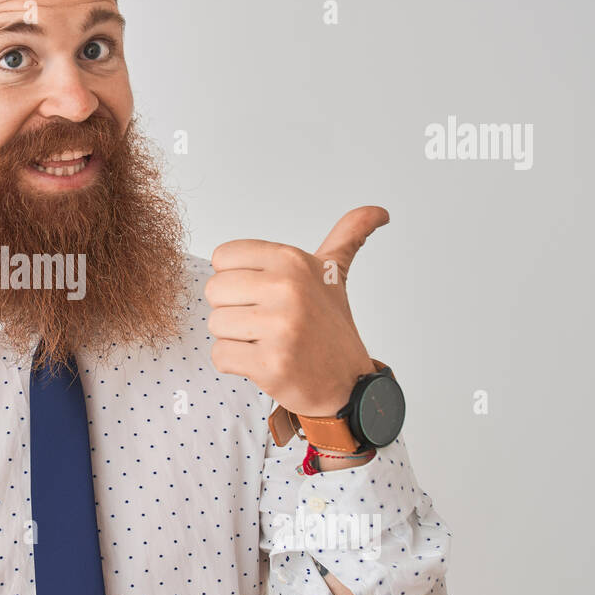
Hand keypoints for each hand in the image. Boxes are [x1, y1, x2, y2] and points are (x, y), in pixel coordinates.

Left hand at [204, 206, 387, 416]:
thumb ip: (349, 235)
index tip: (262, 294)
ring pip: (215, 323)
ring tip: (267, 342)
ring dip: (234, 337)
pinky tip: (263, 361)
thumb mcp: (335, 274)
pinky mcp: (271, 363)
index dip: (236, 280)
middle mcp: (287, 288)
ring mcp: (280, 327)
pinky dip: (234, 363)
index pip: (223, 256)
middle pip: (214, 290)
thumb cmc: (330, 327)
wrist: (347, 383)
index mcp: (293, 261)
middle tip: (265, 323)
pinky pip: (220, 355)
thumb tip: (380, 211)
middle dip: (233, 309)